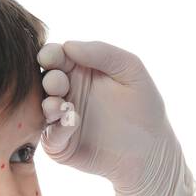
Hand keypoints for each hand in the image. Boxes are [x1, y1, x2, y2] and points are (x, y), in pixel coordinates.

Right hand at [36, 40, 195, 195]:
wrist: (152, 150)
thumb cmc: (144, 106)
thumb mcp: (130, 69)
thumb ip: (103, 52)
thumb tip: (68, 45)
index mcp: (79, 70)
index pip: (56, 56)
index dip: (50, 54)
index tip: (51, 56)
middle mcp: (66, 92)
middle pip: (44, 80)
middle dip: (48, 79)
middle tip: (58, 83)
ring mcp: (61, 119)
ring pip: (43, 108)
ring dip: (49, 104)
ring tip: (61, 105)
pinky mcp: (62, 145)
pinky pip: (51, 136)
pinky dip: (58, 129)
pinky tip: (72, 122)